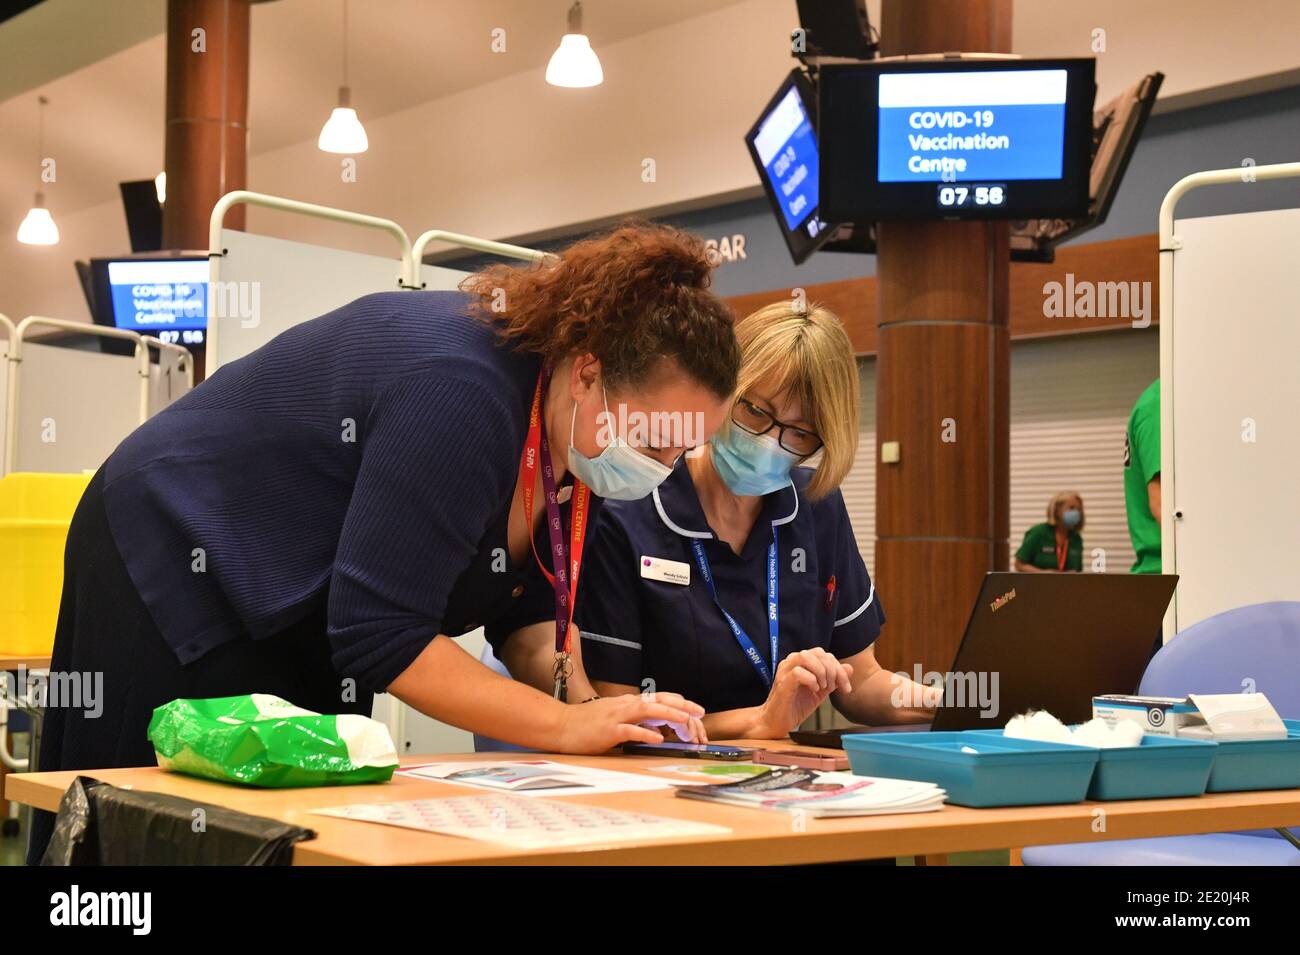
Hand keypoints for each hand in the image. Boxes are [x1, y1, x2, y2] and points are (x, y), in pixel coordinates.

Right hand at [553, 692, 704, 754]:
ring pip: (647, 711)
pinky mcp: (608, 730)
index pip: (658, 698)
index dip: (678, 702)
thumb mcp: (614, 715)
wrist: (561, 725)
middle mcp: (625, 705)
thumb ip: (634, 718)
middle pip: (658, 700)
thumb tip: (655, 726)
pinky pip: (630, 731)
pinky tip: (658, 739)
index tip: (694, 709)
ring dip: (668, 714)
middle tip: (700, 711)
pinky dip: (645, 734)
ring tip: (686, 721)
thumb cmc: (586, 723)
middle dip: (681, 705)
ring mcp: (617, 717)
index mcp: (628, 702)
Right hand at [751, 648, 853, 738]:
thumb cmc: (795, 706)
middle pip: (818, 653)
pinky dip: (811, 681)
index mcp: (801, 662)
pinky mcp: (782, 682)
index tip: (846, 688)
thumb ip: (833, 679)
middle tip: (833, 688)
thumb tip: (849, 667)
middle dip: (832, 670)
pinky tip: (813, 691)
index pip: (824, 654)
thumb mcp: (821, 691)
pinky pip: (798, 672)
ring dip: (821, 672)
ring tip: (823, 687)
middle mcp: (791, 662)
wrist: (776, 722)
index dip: (839, 669)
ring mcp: (785, 670)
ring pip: (806, 657)